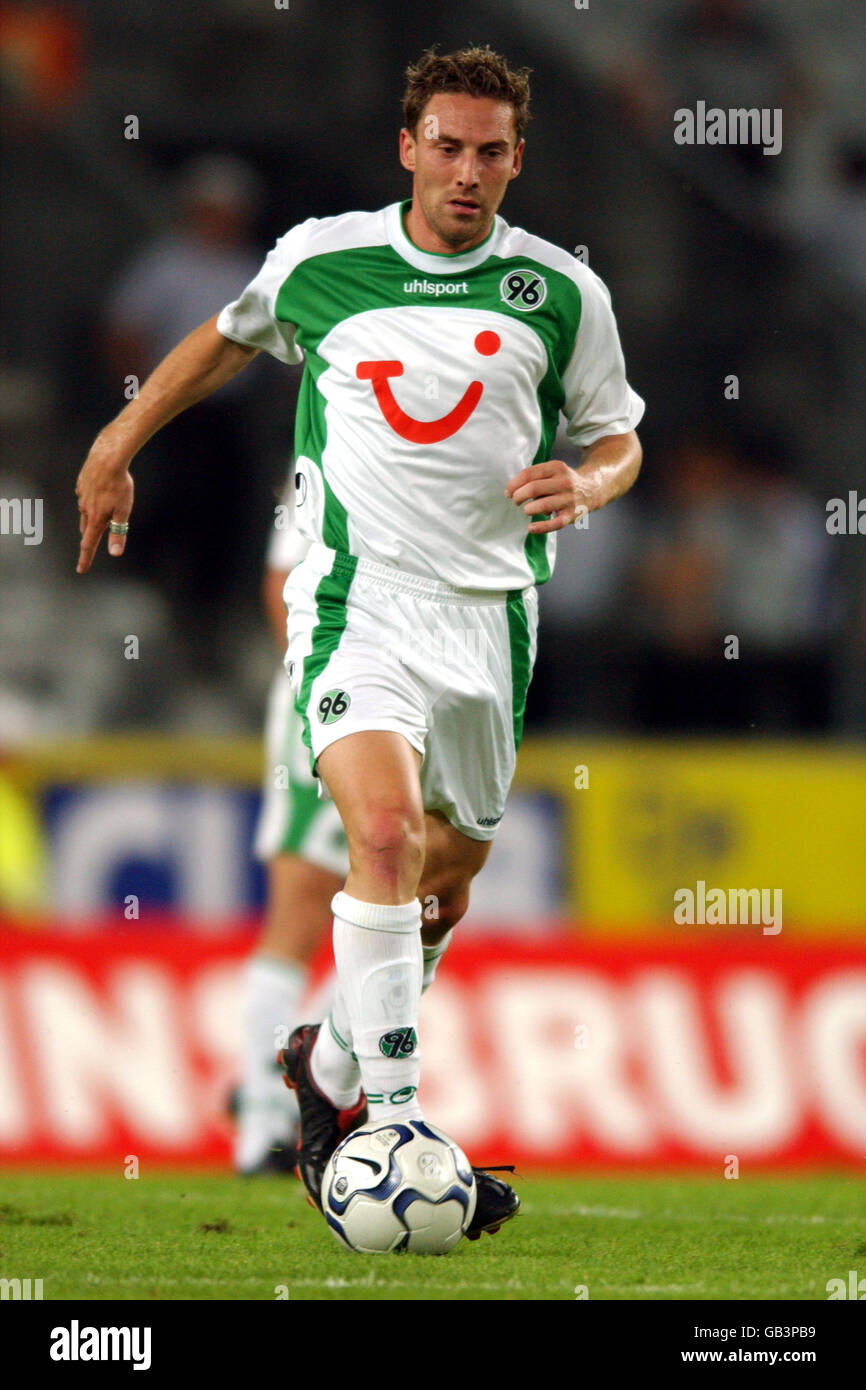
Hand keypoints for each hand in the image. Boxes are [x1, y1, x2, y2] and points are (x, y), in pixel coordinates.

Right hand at [75, 446, 133, 573]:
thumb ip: (118, 532)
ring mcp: (82, 495)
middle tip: (92, 545)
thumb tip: (115, 553)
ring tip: (99, 517)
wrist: (107, 458)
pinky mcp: (81, 484)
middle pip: (87, 529)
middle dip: (90, 537)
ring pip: (85, 512)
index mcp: (96, 518)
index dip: (85, 559)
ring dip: (91, 518)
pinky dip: (90, 500)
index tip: (81, 570)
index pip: (89, 544)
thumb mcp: (123, 511)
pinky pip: (85, 496)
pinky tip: (97, 494)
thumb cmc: (119, 484)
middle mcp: (85, 509)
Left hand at [505, 459, 595, 533]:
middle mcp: (564, 482)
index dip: (514, 484)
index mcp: (556, 468)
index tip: (508, 492)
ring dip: (528, 509)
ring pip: (542, 505)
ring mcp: (569, 498)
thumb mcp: (552, 472)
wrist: (592, 489)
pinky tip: (531, 528)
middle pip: (533, 488)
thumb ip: (534, 478)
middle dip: (518, 496)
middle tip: (516, 501)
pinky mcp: (572, 514)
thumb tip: (512, 492)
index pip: (529, 474)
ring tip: (527, 510)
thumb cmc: (563, 482)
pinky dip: (541, 527)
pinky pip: (555, 523)